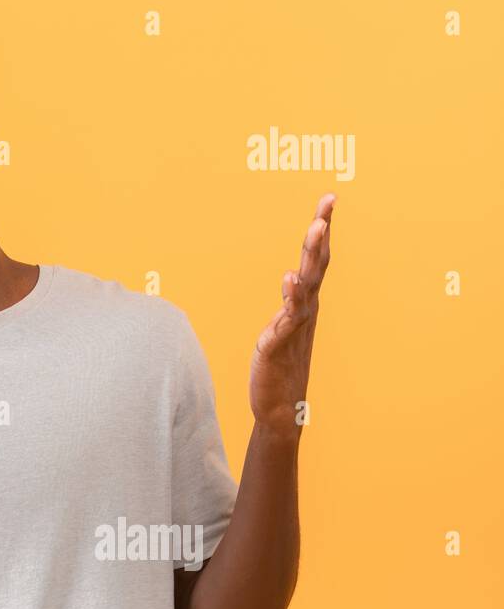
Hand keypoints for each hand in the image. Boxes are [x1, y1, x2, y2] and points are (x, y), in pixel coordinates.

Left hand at [250, 193, 334, 436]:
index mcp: (305, 304)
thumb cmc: (281, 366)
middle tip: (327, 205)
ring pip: (305, 286)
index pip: (316, 261)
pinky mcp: (277, 345)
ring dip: (311, 257)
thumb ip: (290, 304)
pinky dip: (290, 299)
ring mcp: (294, 327)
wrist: (280, 410)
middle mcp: (305, 311)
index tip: (330, 199)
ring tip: (316, 229)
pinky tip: (289, 280)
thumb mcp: (283, 327)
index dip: (323, 230)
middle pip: (315, 266)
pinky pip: (286, 318)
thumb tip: (293, 278)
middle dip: (320, 234)